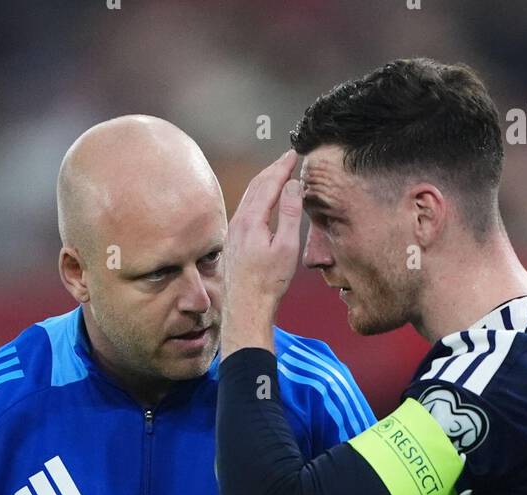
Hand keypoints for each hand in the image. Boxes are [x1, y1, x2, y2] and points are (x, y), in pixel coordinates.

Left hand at [222, 150, 303, 354]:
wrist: (246, 308)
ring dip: (264, 182)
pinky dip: (258, 197)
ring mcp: (233, 231)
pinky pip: (245, 209)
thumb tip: (292, 185)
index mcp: (251, 219)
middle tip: (287, 158)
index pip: (269, 183)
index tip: (294, 154)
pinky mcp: (232, 241)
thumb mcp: (287, 247)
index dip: (282, 166)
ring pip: (249, 196)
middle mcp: (238, 221)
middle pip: (256, 186)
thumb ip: (290, 213)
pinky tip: (264, 201)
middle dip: (273, 169)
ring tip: (277, 174)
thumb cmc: (268, 283)